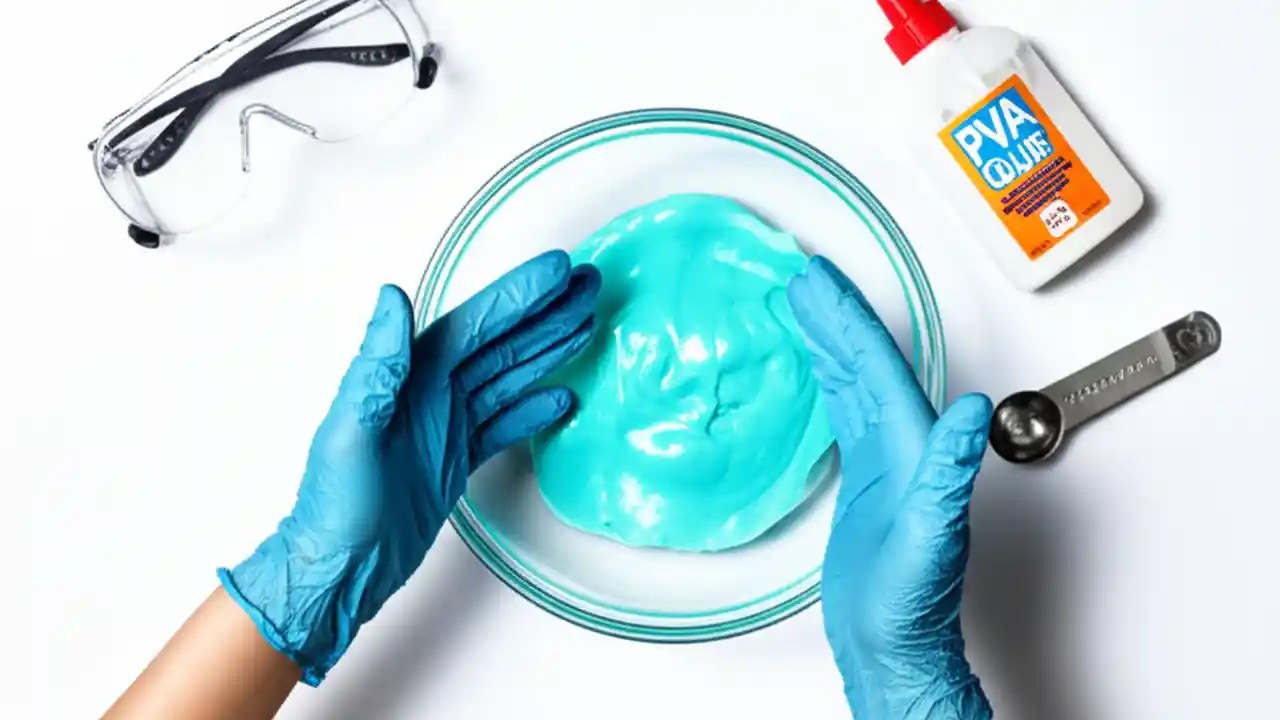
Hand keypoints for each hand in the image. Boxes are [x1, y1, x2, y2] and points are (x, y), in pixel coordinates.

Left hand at [220, 251, 600, 684]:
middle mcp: (431, 395)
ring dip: (547, 351)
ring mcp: (446, 427)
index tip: (557, 271)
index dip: (517, 296)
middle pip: (500, 343)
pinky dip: (532, 410)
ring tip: (587, 325)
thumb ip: (377, 365)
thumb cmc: (335, 507)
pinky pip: (503, 425)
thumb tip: (392, 296)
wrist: (338, 570)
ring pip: (508, 378)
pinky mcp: (455, 461)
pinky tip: (562, 396)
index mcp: (409, 379)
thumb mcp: (350, 432)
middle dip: (545, 314)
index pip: (474, 324)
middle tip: (589, 287)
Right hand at [788, 257, 993, 719]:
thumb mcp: (929, 538)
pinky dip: (828, 380)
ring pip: (854, 380)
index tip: (819, 282)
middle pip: (865, 362)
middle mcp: (903, 445)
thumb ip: (948, 471)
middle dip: (835, 315)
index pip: (878, 365)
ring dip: (830, 340)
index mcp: (915, 447)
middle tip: (803, 276)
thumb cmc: (911, 604)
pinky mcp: (865, 479)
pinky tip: (816, 368)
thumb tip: (974, 412)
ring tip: (802, 304)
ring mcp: (884, 460)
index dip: (848, 318)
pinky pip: (844, 411)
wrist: (892, 647)